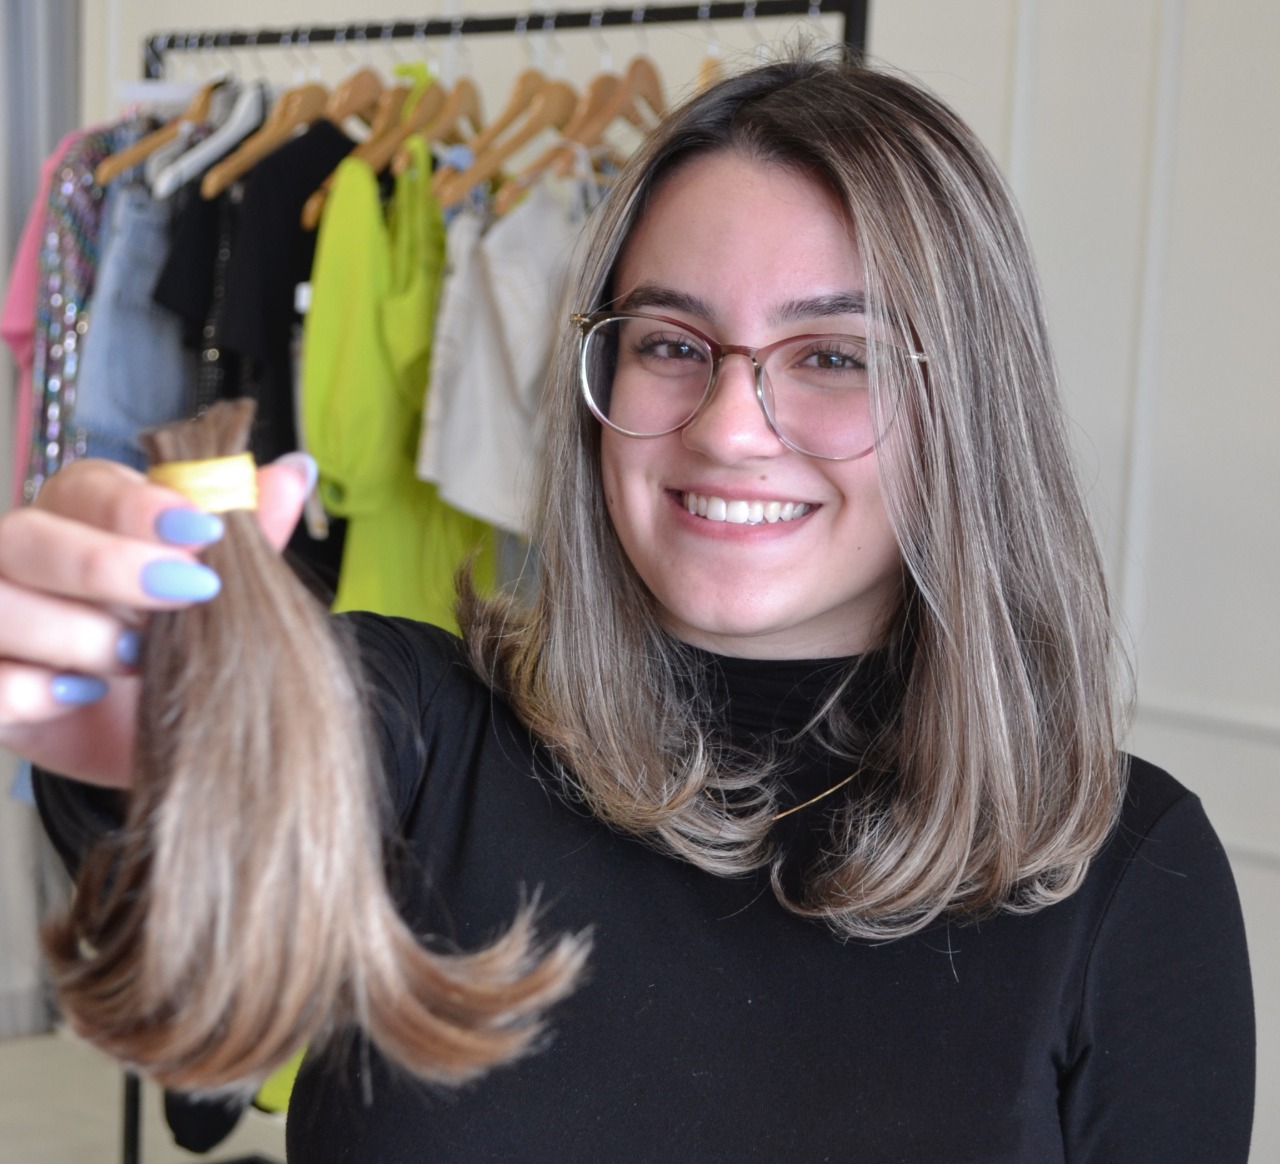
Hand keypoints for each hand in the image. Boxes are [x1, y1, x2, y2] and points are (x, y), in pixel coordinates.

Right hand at [0, 453, 312, 786]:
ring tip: (140, 658)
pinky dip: (31, 688)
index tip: (203, 530)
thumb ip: (249, 533)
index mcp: (79, 518)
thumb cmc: (183, 647)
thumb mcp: (224, 594)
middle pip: (26, 535)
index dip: (137, 506)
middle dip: (106, 564)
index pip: (84, 486)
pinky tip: (82, 694)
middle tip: (188, 590)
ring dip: (75, 631)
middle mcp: (22, 560)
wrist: (161, 739)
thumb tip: (294, 471)